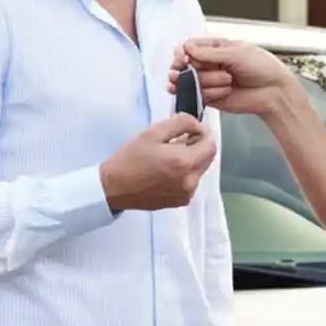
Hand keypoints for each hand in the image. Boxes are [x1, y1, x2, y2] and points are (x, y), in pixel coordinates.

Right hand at [99, 113, 216, 212]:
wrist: (114, 188)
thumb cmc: (131, 158)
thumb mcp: (153, 132)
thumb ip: (181, 123)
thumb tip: (197, 125)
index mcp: (185, 162)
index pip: (211, 145)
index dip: (203, 134)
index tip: (189, 130)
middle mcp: (191, 181)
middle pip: (207, 158)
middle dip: (197, 146)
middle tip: (176, 141)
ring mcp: (187, 194)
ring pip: (199, 170)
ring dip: (191, 160)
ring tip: (168, 156)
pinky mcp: (180, 202)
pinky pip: (191, 182)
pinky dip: (184, 173)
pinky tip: (165, 171)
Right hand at [168, 38, 296, 119]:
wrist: (274, 92)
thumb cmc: (261, 66)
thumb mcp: (236, 53)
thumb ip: (209, 53)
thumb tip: (186, 47)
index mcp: (215, 48)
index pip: (188, 47)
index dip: (182, 53)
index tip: (184, 59)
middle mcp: (210, 64)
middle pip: (183, 66)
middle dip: (185, 70)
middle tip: (185, 73)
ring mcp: (209, 81)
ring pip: (191, 82)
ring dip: (208, 81)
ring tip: (228, 81)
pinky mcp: (212, 98)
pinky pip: (199, 96)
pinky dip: (211, 94)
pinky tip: (224, 92)